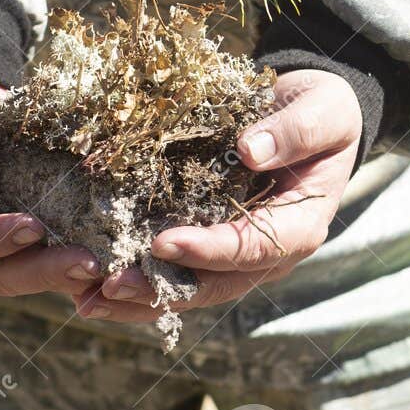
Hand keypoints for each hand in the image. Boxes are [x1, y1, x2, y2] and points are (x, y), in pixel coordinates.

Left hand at [73, 68, 359, 321]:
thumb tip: (249, 150)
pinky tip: (90, 285)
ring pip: (186, 289)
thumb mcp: (323, 111)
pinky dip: (135, 278)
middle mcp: (266, 252)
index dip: (206, 249)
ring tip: (86, 299)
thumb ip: (294, 132)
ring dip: (137, 298)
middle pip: (211, 284)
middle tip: (109, 286)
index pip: (250, 248)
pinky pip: (173, 270)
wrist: (312, 114)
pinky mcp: (209, 241)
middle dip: (159, 289)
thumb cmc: (322, 110)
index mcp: (299, 226)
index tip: (162, 242)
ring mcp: (235, 252)